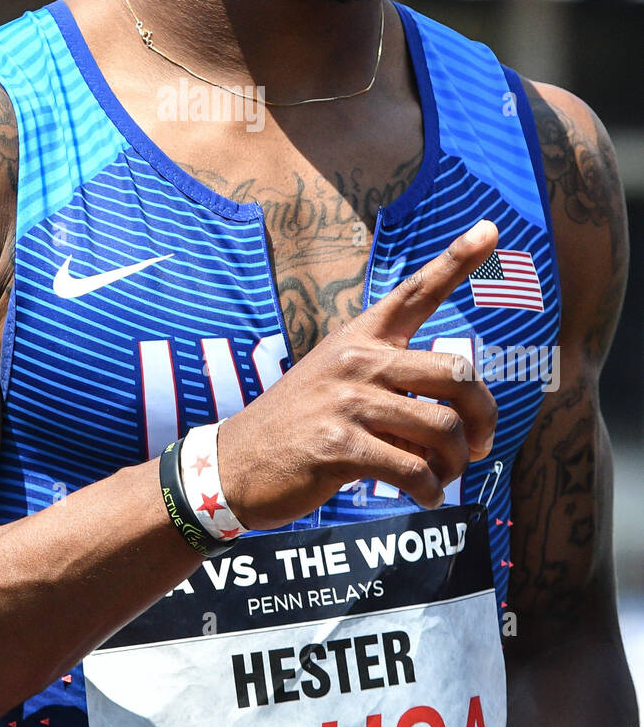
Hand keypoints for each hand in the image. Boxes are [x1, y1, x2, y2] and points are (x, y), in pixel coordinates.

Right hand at [217, 219, 498, 528]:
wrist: (235, 463)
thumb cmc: (299, 424)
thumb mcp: (337, 380)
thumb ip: (392, 385)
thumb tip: (453, 419)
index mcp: (360, 337)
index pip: (416, 291)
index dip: (457, 259)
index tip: (490, 228)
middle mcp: (358, 360)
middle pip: (455, 372)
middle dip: (482, 416)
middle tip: (477, 446)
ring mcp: (348, 402)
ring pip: (443, 427)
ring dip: (455, 463)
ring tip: (442, 477)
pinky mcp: (339, 447)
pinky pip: (414, 471)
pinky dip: (430, 492)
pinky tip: (423, 498)